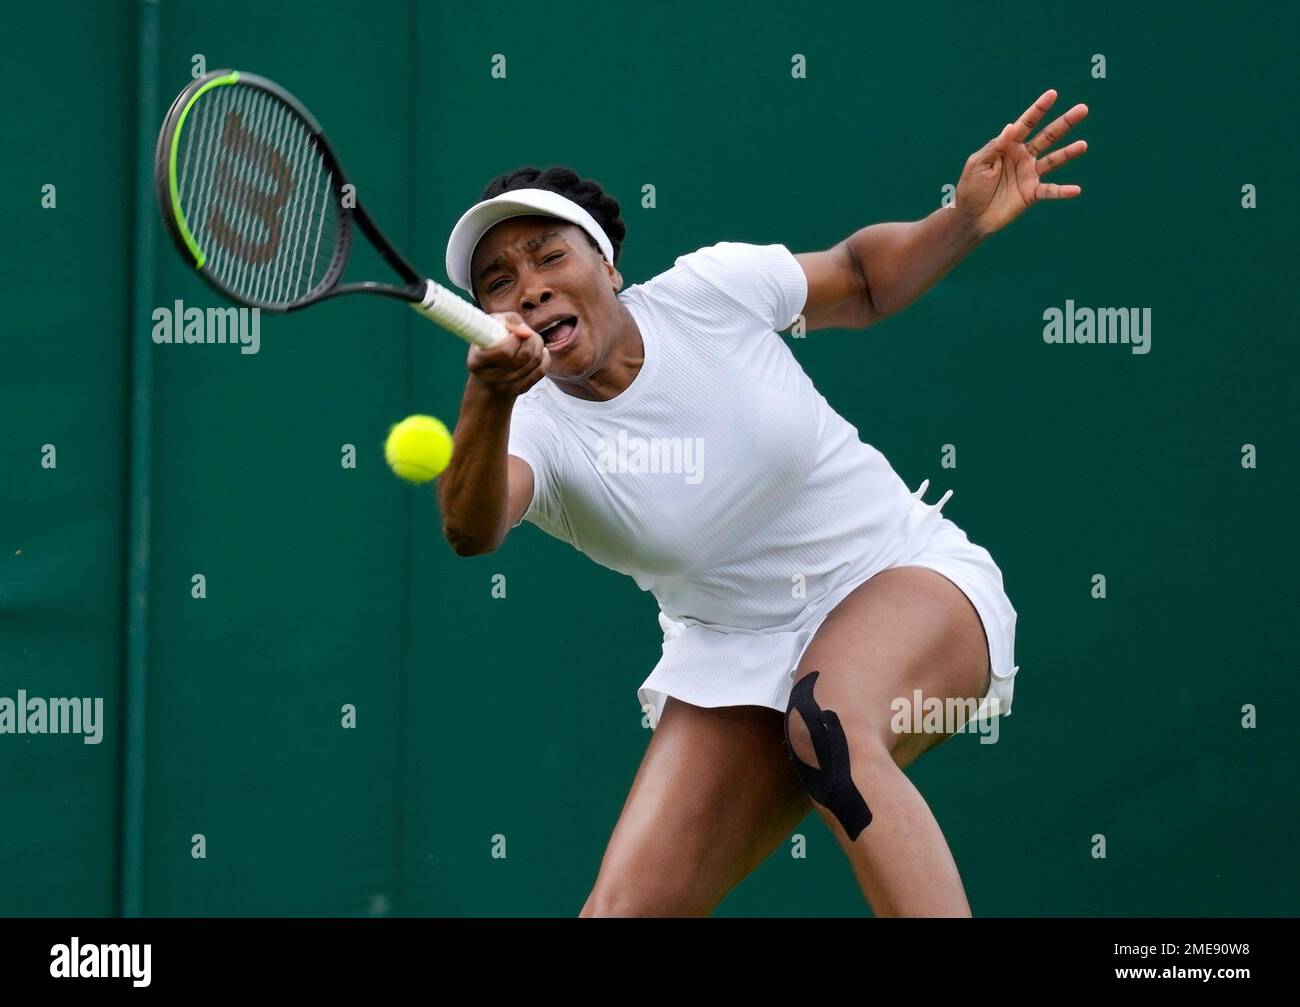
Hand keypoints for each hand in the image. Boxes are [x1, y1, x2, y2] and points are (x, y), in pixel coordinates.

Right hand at [466, 311, 549, 400]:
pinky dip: (545, 358)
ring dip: (538, 345)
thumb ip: (508, 320)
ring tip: (533, 340)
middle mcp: (493, 376)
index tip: (514, 332)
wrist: (486, 381)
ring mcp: (508, 385)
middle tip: (527, 334)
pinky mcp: (521, 389)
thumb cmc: (487, 346)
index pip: (505, 351)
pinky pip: (541, 371)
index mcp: (479, 361)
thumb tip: (526, 331)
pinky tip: (542, 351)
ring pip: (535, 360)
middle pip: (525, 354)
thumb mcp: (489, 327)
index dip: (515, 337)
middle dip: (531, 339)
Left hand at [956, 89, 1088, 236]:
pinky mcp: (1031, 193)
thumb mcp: (977, 164)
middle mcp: (1023, 156)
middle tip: (1083, 109)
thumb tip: (1011, 126)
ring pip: (1053, 160)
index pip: (1026, 123)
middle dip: (1064, 123)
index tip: (1052, 94)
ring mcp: (1029, 174)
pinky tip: (1076, 190)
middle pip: (1048, 136)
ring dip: (1069, 153)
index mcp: (1008, 145)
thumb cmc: (971, 187)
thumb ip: (995, 147)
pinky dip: (1063, 191)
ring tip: (1083, 145)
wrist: (970, 216)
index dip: (1039, 109)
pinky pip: (1050, 191)